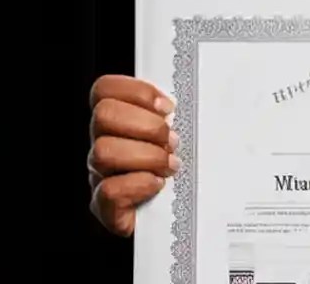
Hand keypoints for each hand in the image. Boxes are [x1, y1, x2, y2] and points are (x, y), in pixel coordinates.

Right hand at [87, 74, 178, 235]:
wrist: (177, 218)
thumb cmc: (181, 169)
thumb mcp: (184, 134)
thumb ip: (183, 113)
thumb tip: (208, 99)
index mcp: (118, 121)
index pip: (105, 90)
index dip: (136, 92)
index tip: (167, 106)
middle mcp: (104, 143)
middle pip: (104, 115)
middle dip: (146, 125)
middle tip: (172, 139)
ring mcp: (100, 174)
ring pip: (104, 151)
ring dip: (146, 155)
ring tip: (170, 164)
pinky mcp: (105, 206)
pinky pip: (109, 190)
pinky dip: (139, 185)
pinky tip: (157, 184)